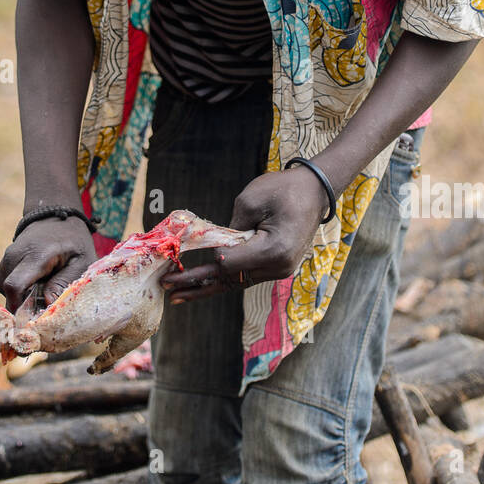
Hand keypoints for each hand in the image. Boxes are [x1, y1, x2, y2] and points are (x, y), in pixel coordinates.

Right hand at [0, 216, 95, 314]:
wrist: (55, 216)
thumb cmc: (73, 241)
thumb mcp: (81, 261)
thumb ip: (64, 282)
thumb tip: (45, 305)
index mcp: (37, 255)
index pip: (14, 285)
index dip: (19, 307)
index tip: (33, 317)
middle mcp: (15, 255)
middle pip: (9, 292)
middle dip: (23, 304)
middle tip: (44, 301)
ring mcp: (7, 256)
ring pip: (5, 289)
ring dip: (20, 295)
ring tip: (41, 287)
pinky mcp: (4, 261)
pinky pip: (3, 283)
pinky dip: (17, 288)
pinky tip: (33, 282)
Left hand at [160, 167, 330, 302]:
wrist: (315, 190)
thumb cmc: (283, 189)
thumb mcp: (250, 200)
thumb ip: (231, 227)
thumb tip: (215, 248)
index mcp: (273, 250)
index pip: (229, 263)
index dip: (204, 261)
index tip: (180, 257)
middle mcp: (278, 267)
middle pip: (230, 280)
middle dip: (197, 284)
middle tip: (168, 287)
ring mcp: (279, 270)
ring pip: (237, 282)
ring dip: (207, 286)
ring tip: (179, 294)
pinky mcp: (276, 267)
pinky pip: (245, 276)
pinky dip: (223, 279)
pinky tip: (202, 285)